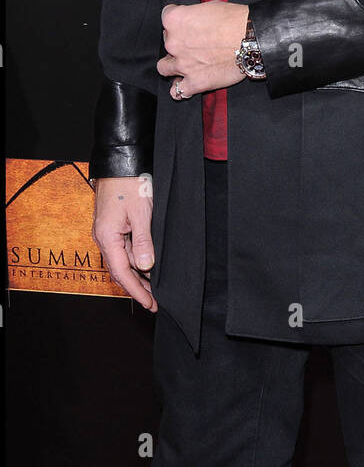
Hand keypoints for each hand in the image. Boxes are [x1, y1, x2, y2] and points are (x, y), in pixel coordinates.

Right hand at [91, 175, 156, 310]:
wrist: (120, 162)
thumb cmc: (130, 184)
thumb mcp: (142, 213)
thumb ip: (144, 241)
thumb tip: (146, 266)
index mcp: (107, 237)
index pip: (122, 273)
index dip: (137, 291)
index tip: (150, 304)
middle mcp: (103, 237)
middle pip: (121, 270)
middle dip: (138, 287)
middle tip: (155, 302)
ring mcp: (108, 231)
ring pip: (123, 260)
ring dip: (138, 274)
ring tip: (155, 288)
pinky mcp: (114, 224)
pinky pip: (124, 248)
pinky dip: (136, 259)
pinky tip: (148, 265)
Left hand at [157, 0, 249, 97]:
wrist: (252, 39)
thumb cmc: (235, 21)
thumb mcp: (209, 6)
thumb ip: (193, 15)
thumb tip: (193, 21)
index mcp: (175, 20)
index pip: (165, 16)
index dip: (178, 21)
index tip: (187, 23)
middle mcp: (173, 42)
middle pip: (166, 42)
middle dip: (178, 42)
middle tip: (195, 42)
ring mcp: (182, 65)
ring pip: (164, 68)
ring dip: (173, 66)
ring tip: (185, 64)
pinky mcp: (194, 82)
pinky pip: (178, 92)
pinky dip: (180, 89)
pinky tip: (187, 84)